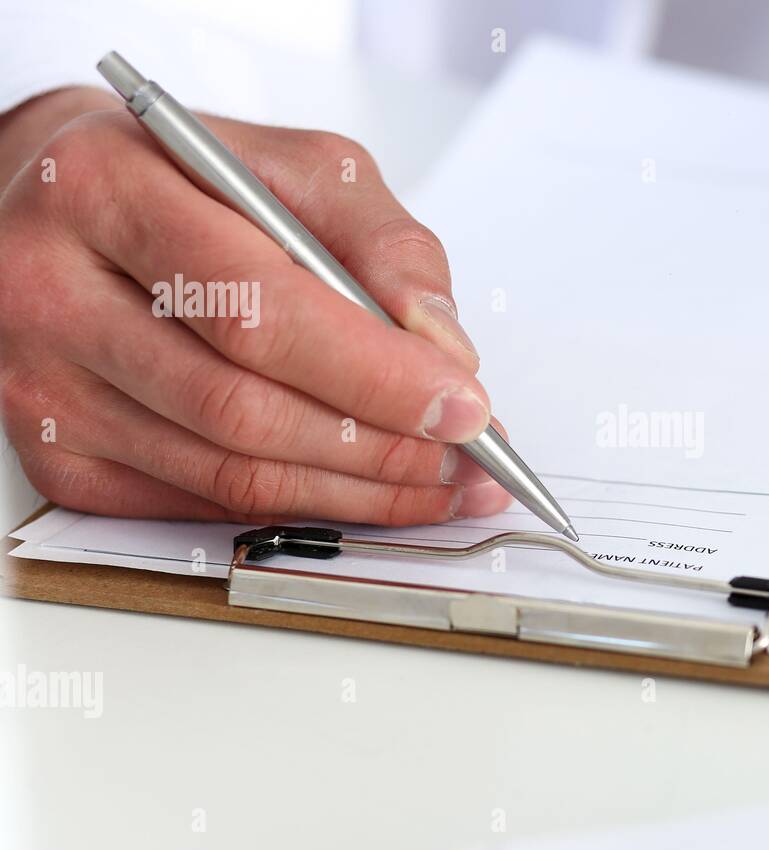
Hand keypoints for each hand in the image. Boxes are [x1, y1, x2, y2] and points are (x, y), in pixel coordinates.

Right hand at [0, 86, 512, 524]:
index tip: (464, 406)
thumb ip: (381, 242)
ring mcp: (45, 386)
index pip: (258, 310)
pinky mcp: (58, 454)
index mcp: (108, 192)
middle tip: (466, 457)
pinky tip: (362, 491)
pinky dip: (301, 505)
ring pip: (228, 472)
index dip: (375, 374)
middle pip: (242, 407)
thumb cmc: (181, 181)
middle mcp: (53, 292)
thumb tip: (441, 346)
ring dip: (355, 490)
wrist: (53, 205)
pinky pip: (203, 501)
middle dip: (379, 445)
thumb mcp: (293, 167)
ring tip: (438, 481)